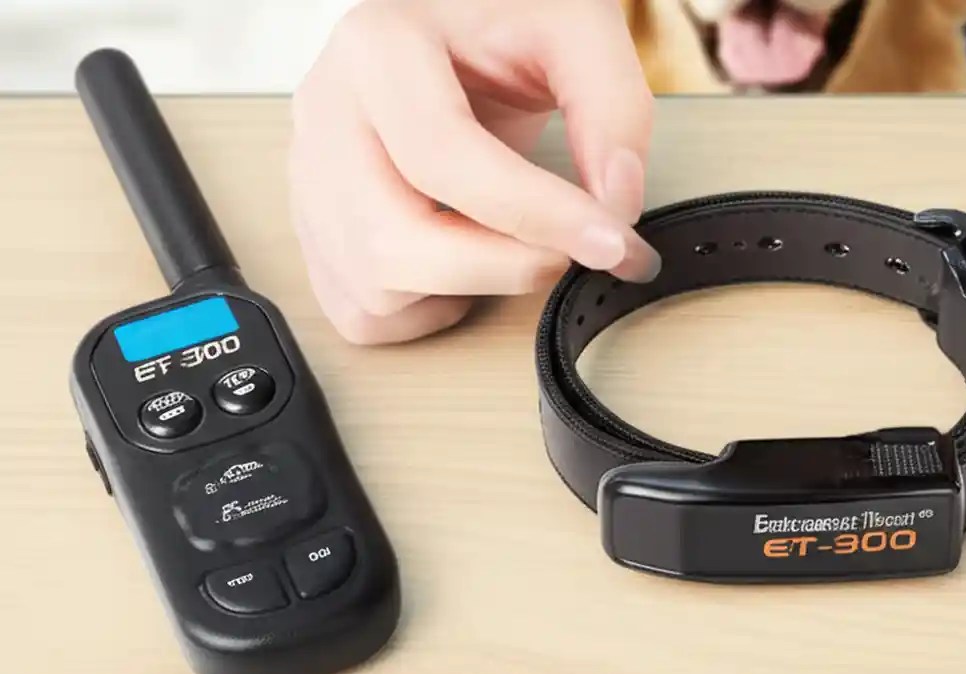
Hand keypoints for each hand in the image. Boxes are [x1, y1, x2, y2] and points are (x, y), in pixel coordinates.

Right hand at [290, 0, 659, 343]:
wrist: (460, 27)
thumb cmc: (505, 22)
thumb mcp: (575, 30)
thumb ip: (612, 110)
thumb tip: (614, 208)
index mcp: (378, 48)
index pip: (443, 156)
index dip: (535, 214)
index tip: (608, 240)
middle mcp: (327, 113)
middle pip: (390, 239)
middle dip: (500, 267)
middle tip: (570, 254)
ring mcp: (311, 176)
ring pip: (372, 286)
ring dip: (464, 290)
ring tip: (516, 247)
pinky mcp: (318, 225)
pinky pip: (358, 311)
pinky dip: (420, 314)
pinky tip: (463, 269)